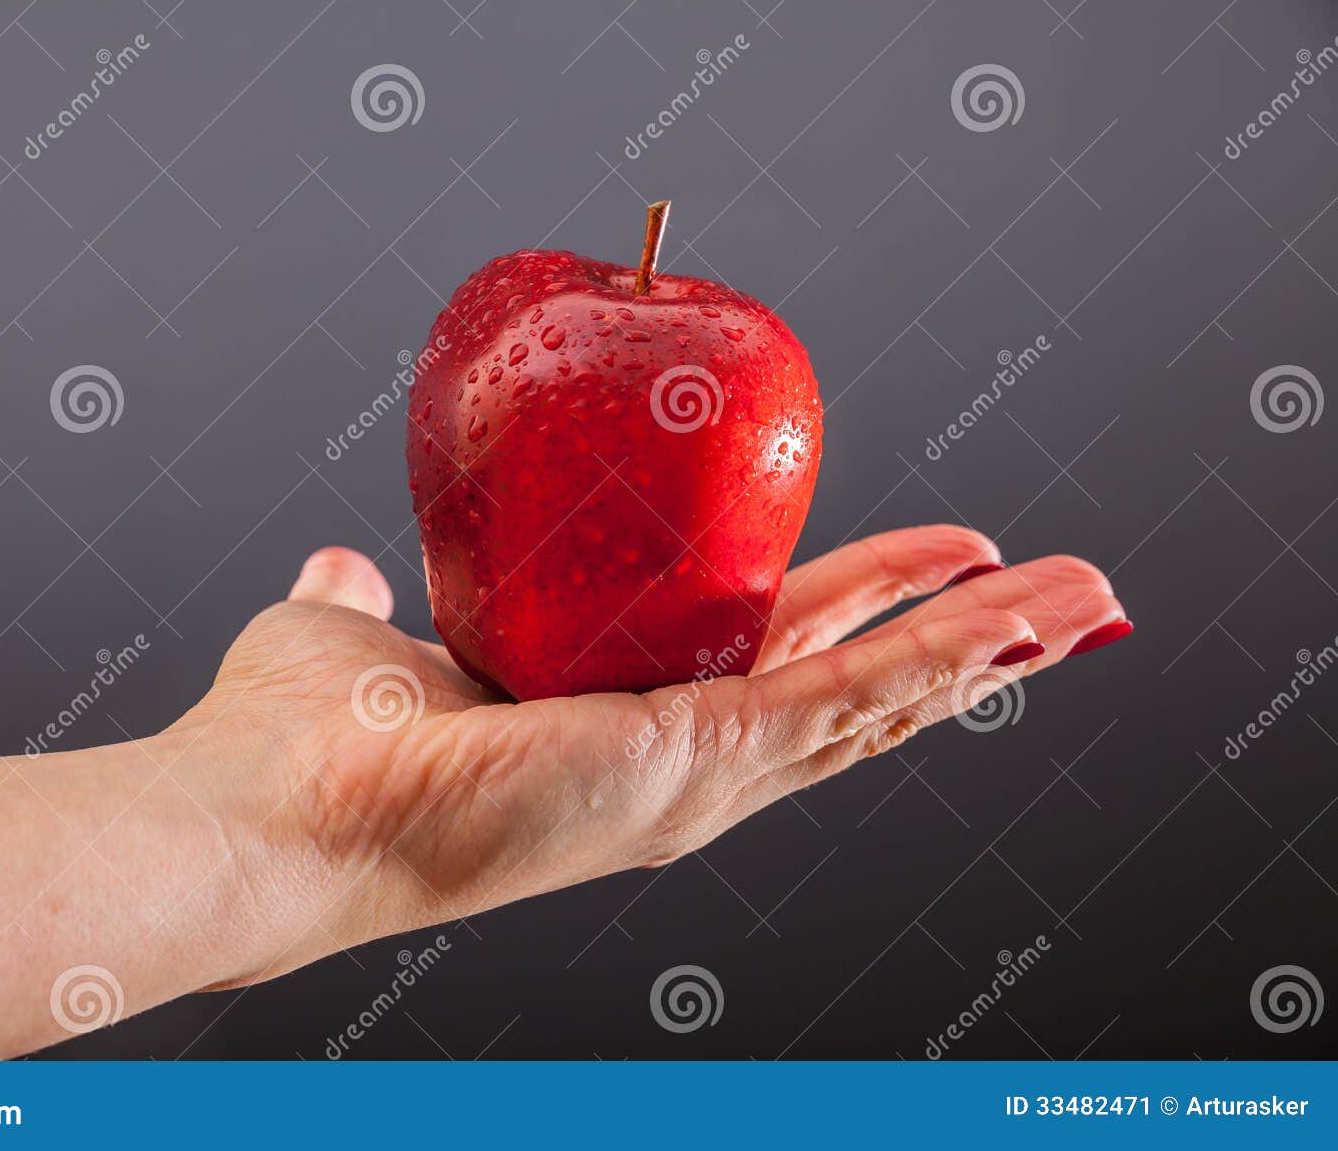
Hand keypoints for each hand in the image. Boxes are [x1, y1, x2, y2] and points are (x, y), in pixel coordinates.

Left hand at [170, 525, 1128, 989]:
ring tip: (1086, 595)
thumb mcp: (367, 634)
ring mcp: (700, 773)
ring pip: (882, 700)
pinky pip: (858, 698)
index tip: (918, 558)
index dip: (853, 606)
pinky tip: (1024, 617)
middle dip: (957, 635)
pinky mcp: (706, 764)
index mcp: (618, 719)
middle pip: (852, 685)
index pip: (766, 655)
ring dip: (991, 644)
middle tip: (1046, 584)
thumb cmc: (308, 738)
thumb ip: (371, 602)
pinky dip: (950, 657)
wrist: (276, 805)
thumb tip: (352, 567)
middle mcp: (674, 760)